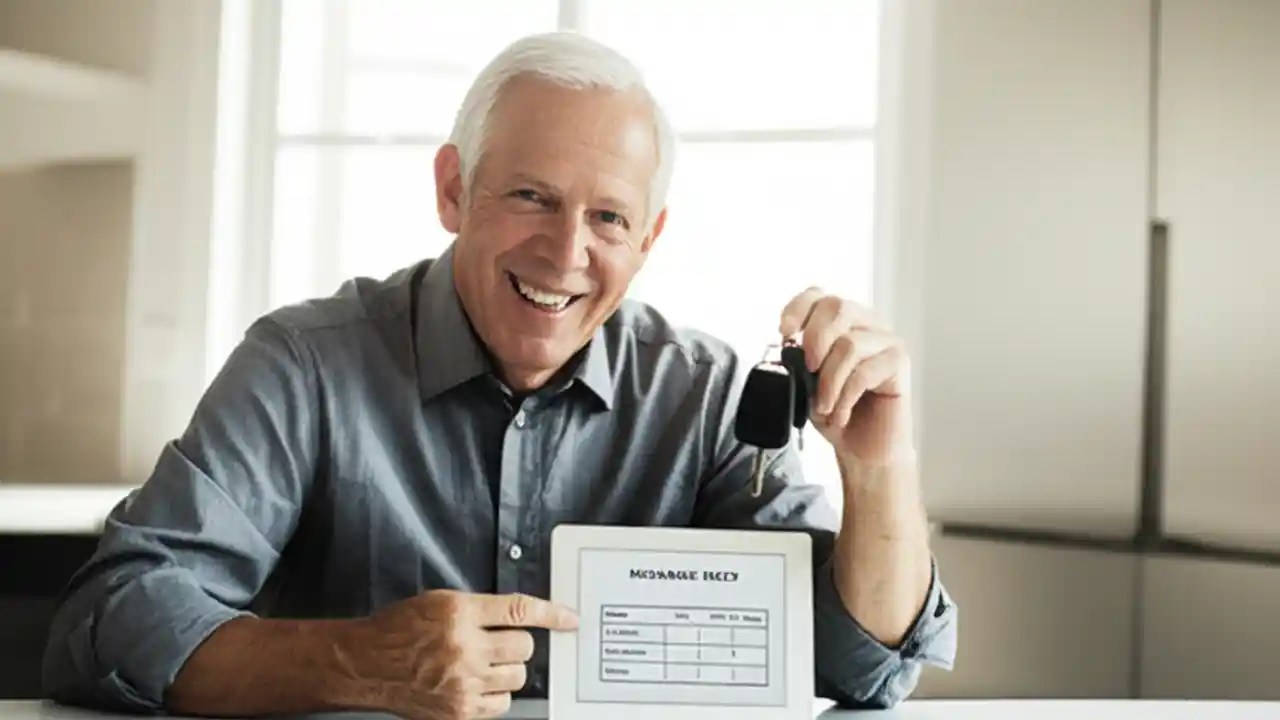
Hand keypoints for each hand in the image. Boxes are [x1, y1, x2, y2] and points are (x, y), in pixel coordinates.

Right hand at [339, 590, 577, 718]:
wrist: (367, 664)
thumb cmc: (399, 630)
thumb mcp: (439, 601)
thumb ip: (480, 608)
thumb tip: (521, 616)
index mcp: (459, 612)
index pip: (519, 610)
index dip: (551, 613)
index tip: (569, 618)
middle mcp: (463, 646)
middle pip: (524, 646)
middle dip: (518, 643)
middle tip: (501, 643)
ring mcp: (462, 682)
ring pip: (517, 676)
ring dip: (508, 669)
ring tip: (485, 664)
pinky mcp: (460, 710)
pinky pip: (502, 704)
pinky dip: (497, 695)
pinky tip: (480, 685)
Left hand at [779, 287, 914, 466]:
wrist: (863, 450)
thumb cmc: (836, 412)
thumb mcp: (805, 381)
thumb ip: (797, 358)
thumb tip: (788, 345)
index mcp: (841, 323)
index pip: (818, 296)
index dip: (798, 308)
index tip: (784, 332)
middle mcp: (867, 324)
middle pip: (837, 308)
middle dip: (814, 340)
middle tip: (808, 372)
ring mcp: (887, 341)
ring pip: (849, 344)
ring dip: (828, 382)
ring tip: (824, 407)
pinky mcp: (899, 363)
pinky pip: (865, 371)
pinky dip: (845, 397)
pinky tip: (840, 415)